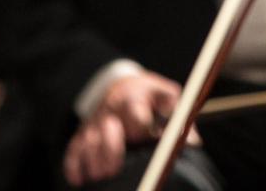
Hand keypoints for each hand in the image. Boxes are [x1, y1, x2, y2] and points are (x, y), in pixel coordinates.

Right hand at [61, 70, 182, 185]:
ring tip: (102, 175)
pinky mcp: (82, 133)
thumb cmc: (150, 97)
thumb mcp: (167, 98)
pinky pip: (73, 149)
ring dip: (93, 161)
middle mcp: (111, 109)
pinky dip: (73, 165)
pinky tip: (78, 180)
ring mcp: (95, 122)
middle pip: (106, 130)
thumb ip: (179, 118)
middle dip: (110, 150)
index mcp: (134, 98)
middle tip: (114, 169)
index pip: (134, 112)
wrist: (122, 85)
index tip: (148, 138)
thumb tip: (193, 143)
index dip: (139, 127)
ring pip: (88, 142)